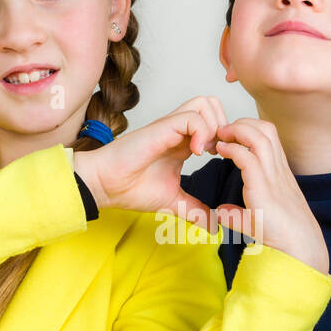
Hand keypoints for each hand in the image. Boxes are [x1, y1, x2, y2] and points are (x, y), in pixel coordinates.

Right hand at [73, 96, 225, 226]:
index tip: (222, 161)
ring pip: (205, 104)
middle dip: (224, 126)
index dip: (225, 138)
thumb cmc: (131, 189)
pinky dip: (201, 132)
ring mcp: (170, 127)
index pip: (214, 123)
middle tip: (217, 152)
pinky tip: (195, 154)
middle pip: (212, 105)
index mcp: (183, 143)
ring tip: (206, 151)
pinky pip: (192, 117)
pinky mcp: (162, 128)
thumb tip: (214, 226)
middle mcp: (178, 131)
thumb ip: (195, 210)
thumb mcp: (174, 202)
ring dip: (213, 126)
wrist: (106, 186)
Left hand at [212, 118, 329, 273]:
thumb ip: (237, 214)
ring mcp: (274, 177)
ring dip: (237, 130)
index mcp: (279, 173)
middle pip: (266, 128)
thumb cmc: (282, 237)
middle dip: (242, 122)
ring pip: (260, 136)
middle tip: (221, 131)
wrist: (299, 250)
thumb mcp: (256, 221)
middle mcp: (279, 170)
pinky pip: (249, 158)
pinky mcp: (265, 188)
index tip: (228, 137)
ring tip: (220, 136)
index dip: (248, 129)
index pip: (268, 137)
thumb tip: (222, 212)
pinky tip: (221, 151)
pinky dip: (233, 149)